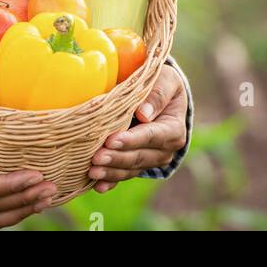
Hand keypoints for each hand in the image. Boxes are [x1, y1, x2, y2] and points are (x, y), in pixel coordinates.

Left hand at [88, 65, 188, 192]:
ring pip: (130, 169)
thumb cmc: (161, 85)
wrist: (157, 97)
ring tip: (92, 171)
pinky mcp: (136, 166)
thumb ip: (158, 94)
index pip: (152, 136)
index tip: (112, 140)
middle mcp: (165, 150)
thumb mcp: (166, 80)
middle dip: (117, 158)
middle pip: (139, 157)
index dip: (132, 140)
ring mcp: (150, 161)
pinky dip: (110, 182)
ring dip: (111, 172)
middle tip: (96, 158)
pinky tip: (98, 186)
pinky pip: (123, 176)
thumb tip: (144, 114)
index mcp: (174, 130)